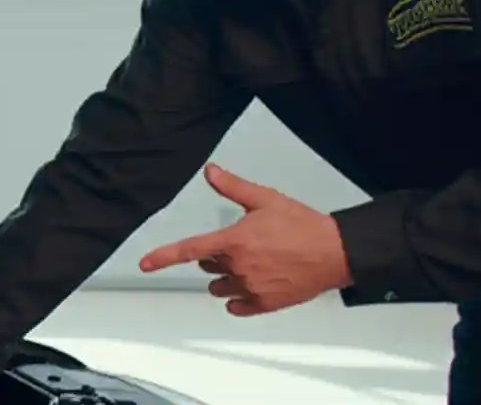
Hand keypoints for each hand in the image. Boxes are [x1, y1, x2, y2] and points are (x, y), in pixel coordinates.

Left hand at [138, 162, 352, 315]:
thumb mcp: (264, 199)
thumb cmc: (303, 225)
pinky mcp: (266, 304)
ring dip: (224, 277)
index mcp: (233, 241)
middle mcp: (238, 267)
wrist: (335, 251)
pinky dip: (238, 298)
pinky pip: (237, 307)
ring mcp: (251, 288)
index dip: (163, 256)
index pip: (189, 250)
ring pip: (219, 287)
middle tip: (239, 244)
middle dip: (215, 256)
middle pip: (207, 266)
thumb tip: (210, 172)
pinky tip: (250, 287)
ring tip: (248, 264)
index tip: (145, 263)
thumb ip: (232, 187)